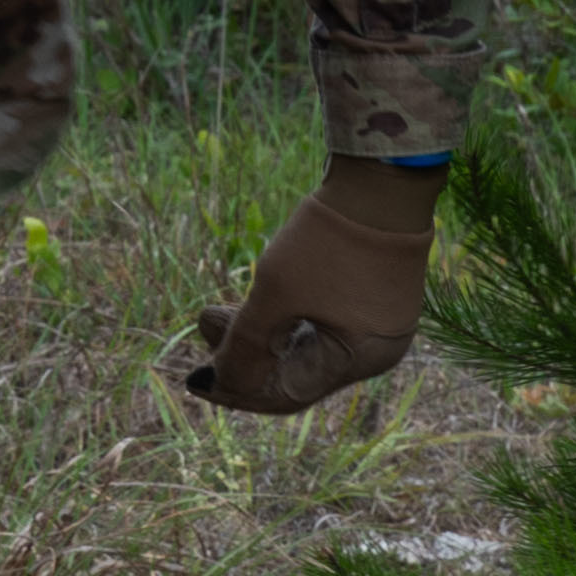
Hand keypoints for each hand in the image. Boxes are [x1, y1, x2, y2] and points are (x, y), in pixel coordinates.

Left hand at [177, 157, 442, 412]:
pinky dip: (282, 319)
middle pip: (296, 373)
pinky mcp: (369, 297)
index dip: (237, 391)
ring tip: (213, 312)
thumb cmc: (328, 241)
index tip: (195, 379)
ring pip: (304, 346)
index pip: (288, 395)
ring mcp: (376, 323)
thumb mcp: (277, 293)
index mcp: (360, 359)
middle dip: (243, 356)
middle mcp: (375, 350)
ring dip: (257, 334)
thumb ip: (247, 343)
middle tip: (203, 326)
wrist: (381, 181)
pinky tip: (249, 305)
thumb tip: (220, 384)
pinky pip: (318, 324)